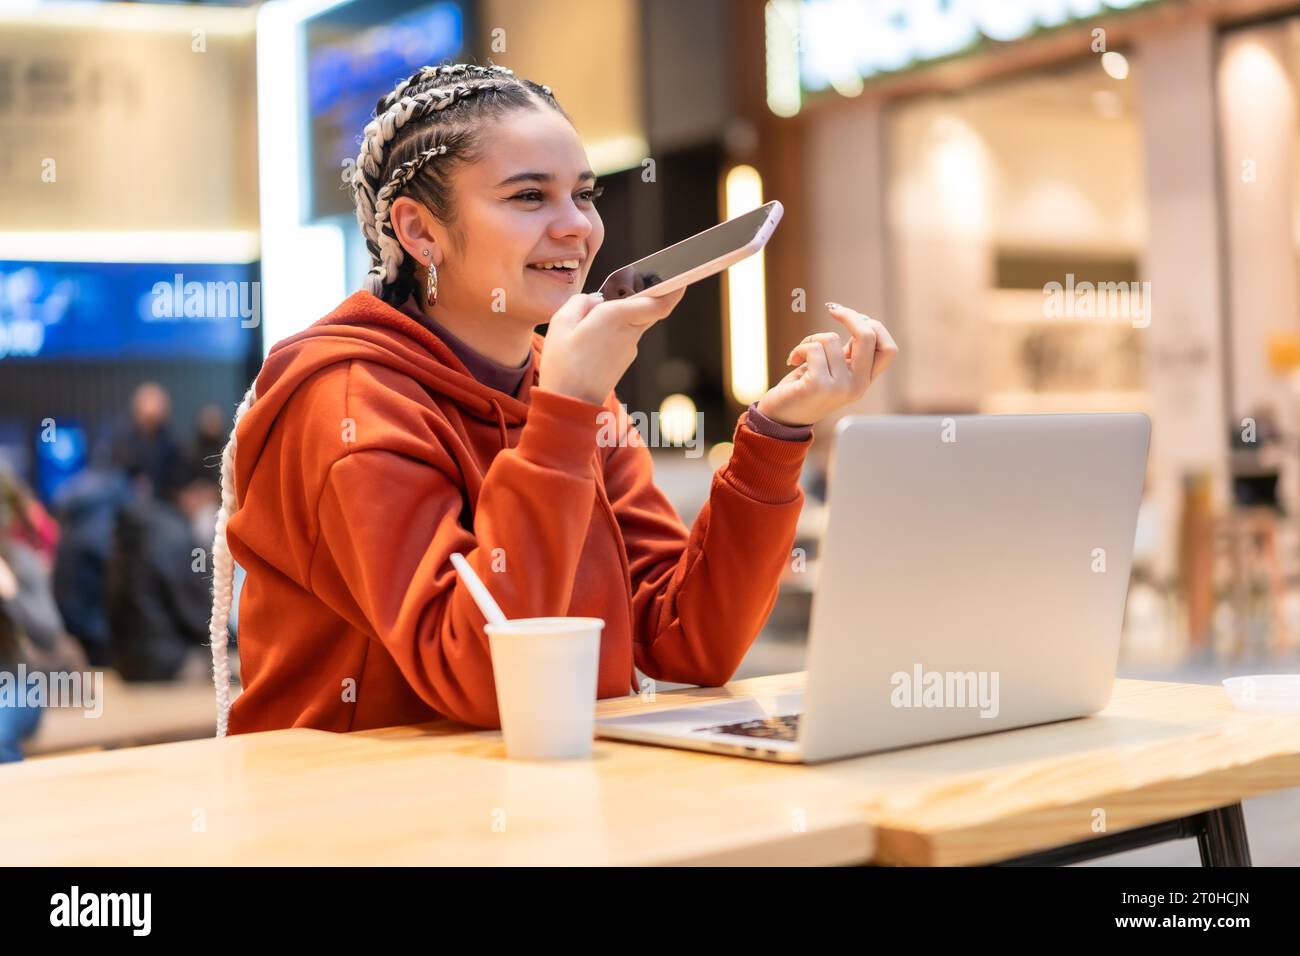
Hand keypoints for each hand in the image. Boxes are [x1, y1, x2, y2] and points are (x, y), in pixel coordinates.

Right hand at [540, 287, 686, 405]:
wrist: (570, 404)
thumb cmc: (563, 364)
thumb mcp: (561, 322)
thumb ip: (581, 302)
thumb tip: (597, 301)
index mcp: (616, 318)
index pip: (658, 303)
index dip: (674, 289)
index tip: (683, 279)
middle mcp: (629, 333)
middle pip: (649, 309)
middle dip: (645, 296)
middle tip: (632, 285)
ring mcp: (629, 349)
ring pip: (633, 322)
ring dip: (620, 315)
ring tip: (588, 321)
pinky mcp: (624, 361)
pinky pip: (623, 336)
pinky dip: (612, 331)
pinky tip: (590, 339)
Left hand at [755, 303, 897, 426]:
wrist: (780, 418)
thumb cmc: (804, 388)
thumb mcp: (832, 368)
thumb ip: (848, 353)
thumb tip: (859, 319)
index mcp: (864, 381)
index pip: (889, 350)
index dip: (875, 327)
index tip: (852, 317)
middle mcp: (858, 386)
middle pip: (868, 337)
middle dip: (850, 316)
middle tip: (833, 310)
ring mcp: (840, 387)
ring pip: (831, 338)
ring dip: (811, 339)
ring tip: (801, 354)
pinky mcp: (819, 385)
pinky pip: (813, 348)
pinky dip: (799, 348)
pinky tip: (793, 360)